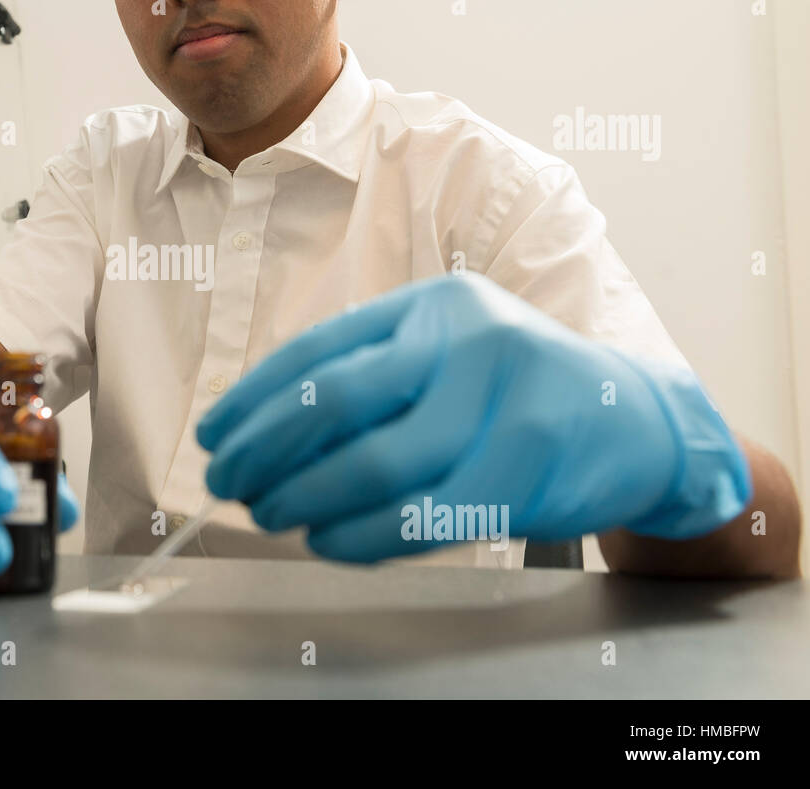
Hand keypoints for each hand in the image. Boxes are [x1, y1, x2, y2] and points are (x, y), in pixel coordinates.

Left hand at [196, 272, 748, 562]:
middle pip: (336, 399)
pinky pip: (424, 514)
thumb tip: (259, 437)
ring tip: (270, 515)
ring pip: (376, 462)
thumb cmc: (514, 392)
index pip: (318, 350)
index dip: (252, 400)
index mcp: (431, 306)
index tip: (213, 438)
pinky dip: (362, 536)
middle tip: (226, 485)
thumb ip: (368, 383)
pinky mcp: (532, 465)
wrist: (635, 420)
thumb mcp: (444, 360)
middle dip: (263, 451)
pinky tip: (329, 542)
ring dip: (305, 499)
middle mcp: (467, 338)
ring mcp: (505, 399)